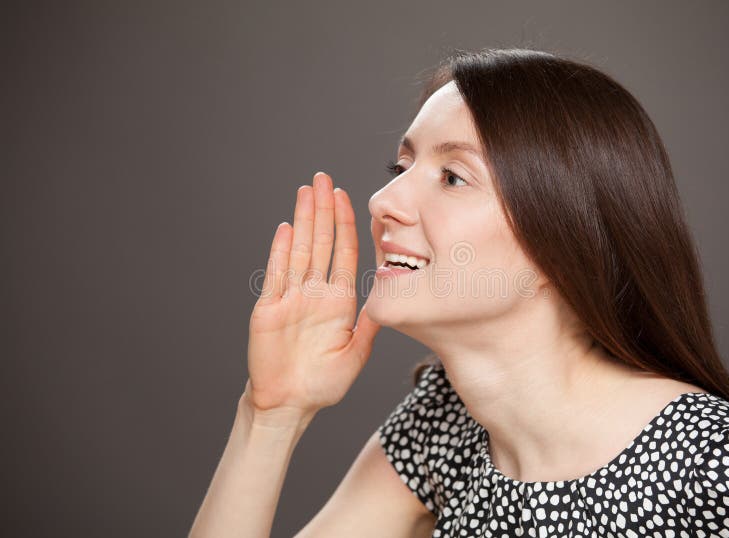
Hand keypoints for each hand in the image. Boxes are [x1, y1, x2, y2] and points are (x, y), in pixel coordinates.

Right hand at [244, 172, 381, 414]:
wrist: (290, 404)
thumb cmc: (323, 384)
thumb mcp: (356, 353)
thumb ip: (370, 325)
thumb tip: (390, 298)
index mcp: (338, 301)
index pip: (343, 253)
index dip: (345, 224)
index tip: (347, 197)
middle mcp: (314, 293)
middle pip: (320, 243)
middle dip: (324, 210)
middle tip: (325, 179)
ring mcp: (291, 298)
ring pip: (299, 250)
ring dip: (303, 220)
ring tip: (307, 191)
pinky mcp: (269, 309)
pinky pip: (277, 275)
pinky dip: (280, 252)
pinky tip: (285, 229)